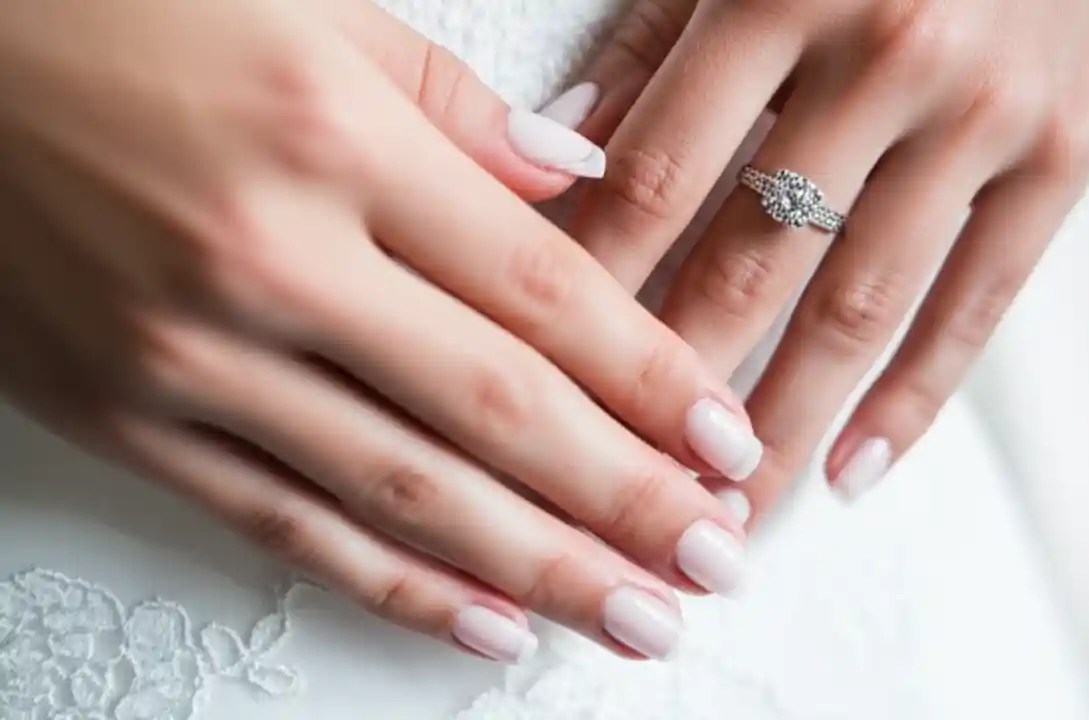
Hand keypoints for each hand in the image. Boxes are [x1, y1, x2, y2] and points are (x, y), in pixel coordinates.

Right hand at [0, 0, 762, 661]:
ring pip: (405, 492)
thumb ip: (457, 108)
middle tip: (716, 558)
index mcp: (336, 142)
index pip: (542, 293)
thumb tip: (575, 184)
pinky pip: (284, 524)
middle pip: (497, 410)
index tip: (727, 443)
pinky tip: (486, 625)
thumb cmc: (122, 12)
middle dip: (626, 499)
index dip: (651, 381)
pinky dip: (395, 585)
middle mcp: (272, 259)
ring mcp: (192, 354)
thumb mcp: (310, 12)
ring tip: (635, 618)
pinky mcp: (128, 418)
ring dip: (538, 567)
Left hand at [566, 0, 1088, 518]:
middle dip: (676, 386)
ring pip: (858, 307)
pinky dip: (913, 399)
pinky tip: (852, 469)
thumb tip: (567, 148)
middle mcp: (889, 58)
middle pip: (749, 261)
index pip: (659, 176)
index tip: (547, 369)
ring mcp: (984, 116)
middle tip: (622, 478)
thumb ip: (656, 37)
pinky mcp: (1066, 153)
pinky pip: (978, 302)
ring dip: (780, 422)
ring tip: (723, 509)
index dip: (593, 286)